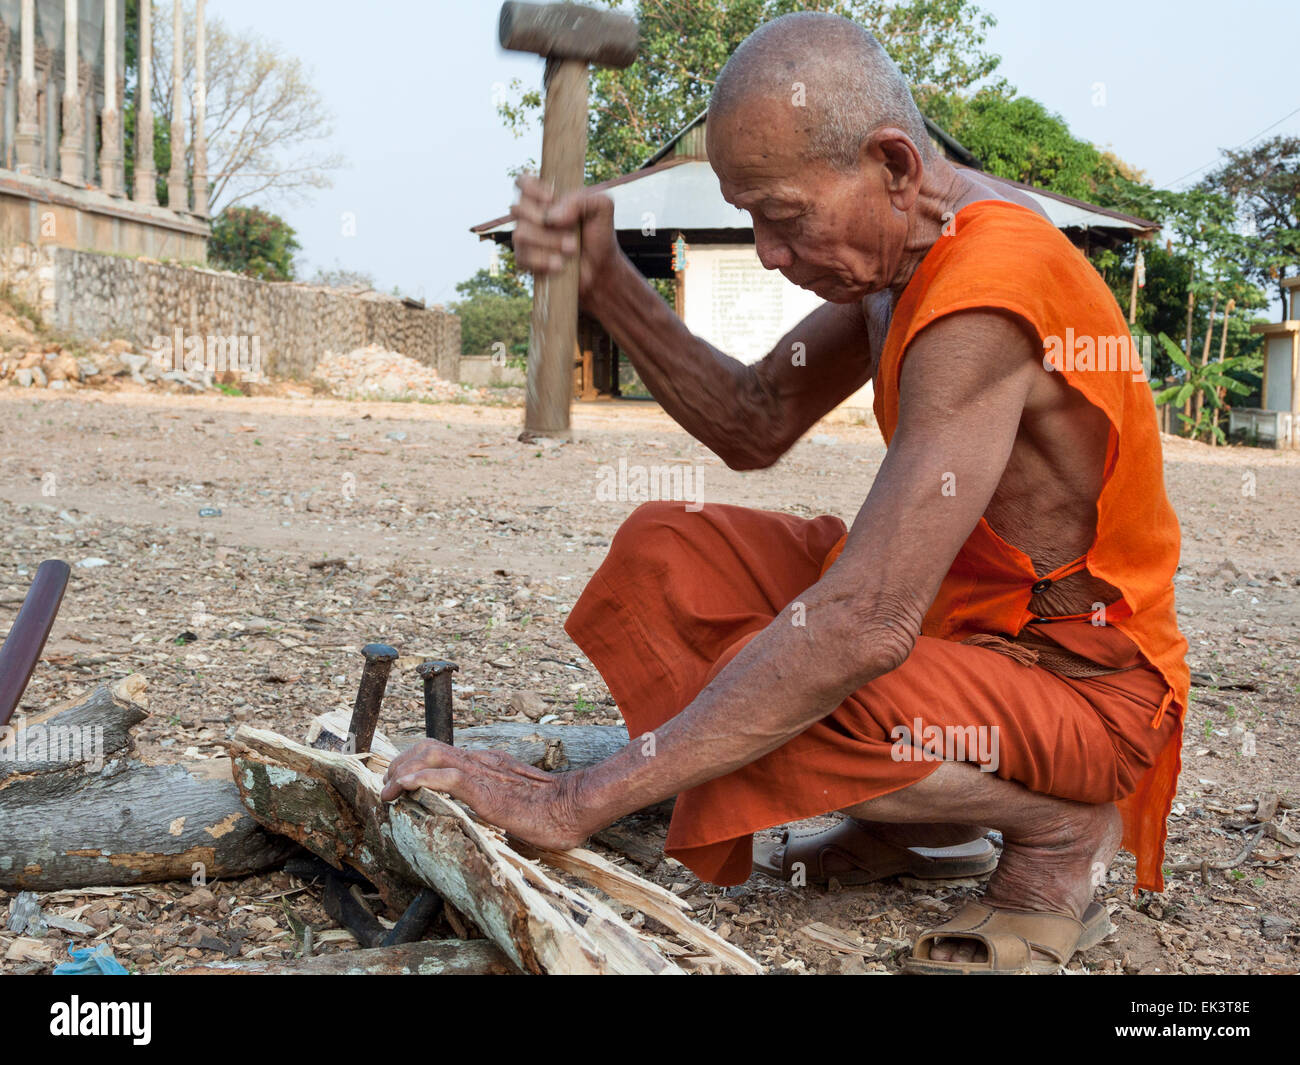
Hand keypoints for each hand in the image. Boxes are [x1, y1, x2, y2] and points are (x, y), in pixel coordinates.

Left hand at [380, 739, 590, 851]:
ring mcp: (482, 772)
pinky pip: (444, 777)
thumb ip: (501, 811)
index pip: (442, 753)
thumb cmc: (554, 813)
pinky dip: (419, 780)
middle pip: (428, 747)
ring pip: (430, 756)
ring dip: (403, 771)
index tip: (399, 784)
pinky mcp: (484, 789)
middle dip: (400, 764)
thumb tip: (498, 832)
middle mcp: (481, 761)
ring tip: (389, 791)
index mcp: (488, 764)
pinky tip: (404, 788)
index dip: (415, 764)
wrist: (574, 806)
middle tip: (387, 788)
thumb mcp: (517, 808)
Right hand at [509, 174, 619, 302]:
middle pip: (517, 209)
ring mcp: (526, 238)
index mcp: (546, 197)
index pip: (523, 182)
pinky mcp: (525, 260)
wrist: (600, 267)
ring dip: (550, 243)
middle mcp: (532, 215)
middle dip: (544, 221)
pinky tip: (560, 264)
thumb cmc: (599, 234)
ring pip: (520, 234)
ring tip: (572, 249)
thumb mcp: (602, 207)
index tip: (551, 198)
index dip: (530, 187)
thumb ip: (582, 199)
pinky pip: (522, 257)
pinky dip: (543, 261)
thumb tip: (551, 216)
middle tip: (572, 235)